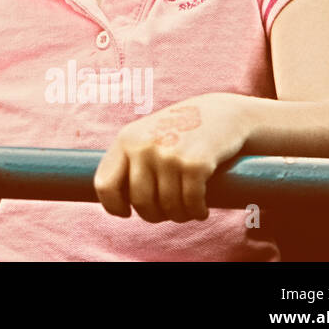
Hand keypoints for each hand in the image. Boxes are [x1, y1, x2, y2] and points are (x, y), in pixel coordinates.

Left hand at [93, 94, 249, 222]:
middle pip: (140, 201)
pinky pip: (191, 204)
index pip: (104, 184)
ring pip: (168, 206)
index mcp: (125, 140)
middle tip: (166, 212)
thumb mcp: (146, 137)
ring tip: (187, 210)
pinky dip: (197, 212)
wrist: (223, 113)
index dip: (113, 206)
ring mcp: (169, 154)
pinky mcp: (195, 163)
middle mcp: (143, 146)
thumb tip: (113, 201)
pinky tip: (201, 210)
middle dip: (154, 215)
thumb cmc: (181, 132)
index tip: (127, 212)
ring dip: (179, 215)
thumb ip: (129, 163)